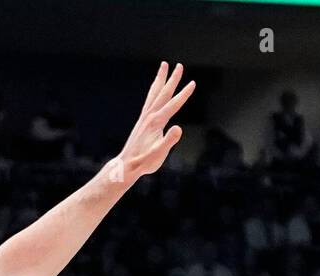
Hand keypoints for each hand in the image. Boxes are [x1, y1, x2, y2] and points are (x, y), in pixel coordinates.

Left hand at [115, 61, 195, 179]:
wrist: (126, 166)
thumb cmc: (143, 162)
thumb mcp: (158, 154)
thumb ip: (169, 141)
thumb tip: (179, 128)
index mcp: (155, 122)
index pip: (172, 105)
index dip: (183, 94)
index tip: (193, 83)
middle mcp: (149, 116)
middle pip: (163, 93)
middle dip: (172, 79)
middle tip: (180, 65)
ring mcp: (144, 118)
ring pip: (154, 93)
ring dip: (160, 79)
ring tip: (164, 66)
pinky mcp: (142, 121)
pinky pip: (149, 100)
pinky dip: (154, 91)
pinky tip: (156, 89)